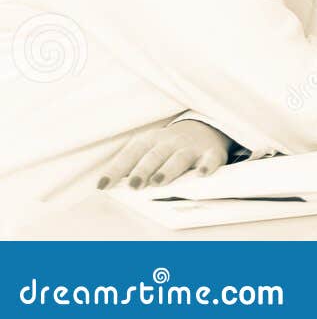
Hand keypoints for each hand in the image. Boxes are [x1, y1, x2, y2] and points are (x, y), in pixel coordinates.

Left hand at [97, 120, 232, 189]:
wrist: (204, 129)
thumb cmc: (168, 147)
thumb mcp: (149, 150)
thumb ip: (135, 166)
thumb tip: (116, 189)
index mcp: (150, 141)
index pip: (130, 154)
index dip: (116, 170)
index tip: (103, 186)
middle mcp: (170, 142)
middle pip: (154, 155)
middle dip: (143, 170)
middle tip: (134, 185)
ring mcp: (191, 147)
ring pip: (179, 158)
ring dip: (168, 169)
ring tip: (158, 181)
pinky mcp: (211, 153)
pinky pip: (210, 159)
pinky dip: (207, 166)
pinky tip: (202, 173)